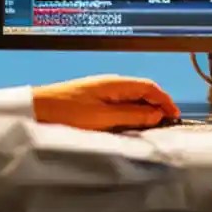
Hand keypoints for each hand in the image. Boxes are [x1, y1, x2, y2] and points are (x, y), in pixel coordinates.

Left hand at [31, 75, 180, 130]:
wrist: (37, 110)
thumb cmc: (67, 113)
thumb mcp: (104, 118)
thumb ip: (132, 115)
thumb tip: (156, 114)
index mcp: (116, 84)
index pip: (150, 87)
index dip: (165, 101)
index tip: (175, 116)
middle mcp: (111, 84)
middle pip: (143, 92)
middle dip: (157, 106)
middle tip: (165, 124)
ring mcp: (102, 91)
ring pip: (132, 99)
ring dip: (144, 111)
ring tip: (151, 127)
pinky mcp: (94, 100)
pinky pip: (120, 104)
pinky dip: (130, 114)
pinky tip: (130, 125)